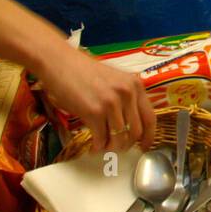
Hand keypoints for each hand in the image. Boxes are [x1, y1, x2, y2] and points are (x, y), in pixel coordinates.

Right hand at [33, 45, 156, 153]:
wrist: (60, 62)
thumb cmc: (84, 72)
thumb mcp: (114, 80)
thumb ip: (126, 98)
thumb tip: (130, 126)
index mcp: (135, 85)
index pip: (150, 118)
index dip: (149, 137)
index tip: (144, 147)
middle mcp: (127, 94)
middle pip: (135, 132)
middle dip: (126, 145)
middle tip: (117, 149)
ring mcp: (111, 103)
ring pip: (119, 138)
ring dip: (111, 147)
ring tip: (103, 146)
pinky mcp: (93, 112)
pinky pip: (101, 138)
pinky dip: (98, 147)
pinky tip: (94, 147)